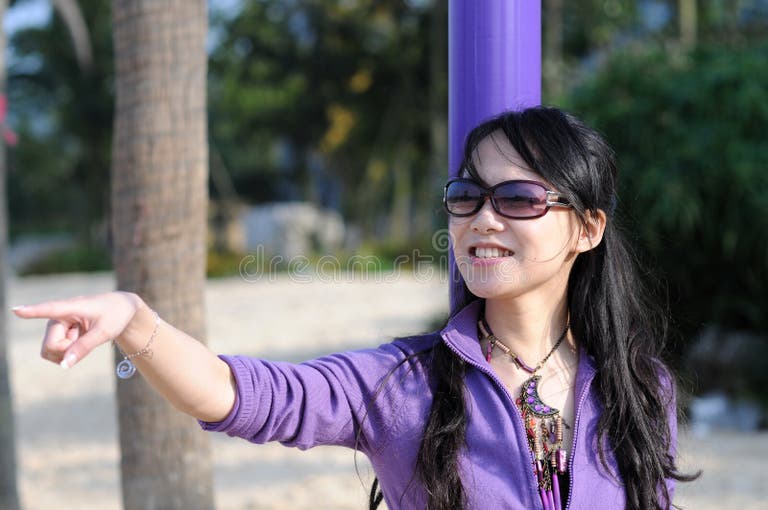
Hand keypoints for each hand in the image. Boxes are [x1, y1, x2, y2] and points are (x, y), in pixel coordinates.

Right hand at [12, 291, 141, 368]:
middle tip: (85, 341)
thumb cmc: (115, 316)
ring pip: (50, 350)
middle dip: (66, 351)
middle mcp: (59, 315)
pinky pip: (54, 352)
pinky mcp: (58, 332)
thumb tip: (64, 365)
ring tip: (83, 338)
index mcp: (72, 307)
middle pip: (51, 345)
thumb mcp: (104, 333)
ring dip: (66, 352)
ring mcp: (57, 324)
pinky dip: (68, 352)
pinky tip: (79, 340)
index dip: (32, 311)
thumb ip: (84, 347)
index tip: (15, 310)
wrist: (122, 310)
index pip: (49, 309)